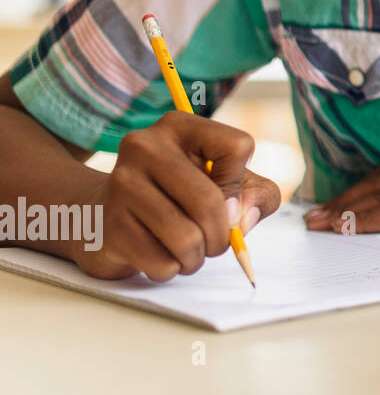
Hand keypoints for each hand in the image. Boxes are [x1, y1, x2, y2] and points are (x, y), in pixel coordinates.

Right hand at [73, 111, 279, 280]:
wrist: (108, 216)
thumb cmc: (182, 197)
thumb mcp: (229, 184)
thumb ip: (258, 196)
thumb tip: (241, 220)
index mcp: (180, 125)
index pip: (238, 147)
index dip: (242, 184)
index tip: (229, 199)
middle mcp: (145, 146)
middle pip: (210, 202)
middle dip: (223, 236)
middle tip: (216, 243)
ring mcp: (121, 183)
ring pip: (186, 238)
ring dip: (198, 258)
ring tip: (191, 253)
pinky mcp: (108, 223)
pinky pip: (161, 262)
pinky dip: (171, 269)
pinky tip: (161, 256)